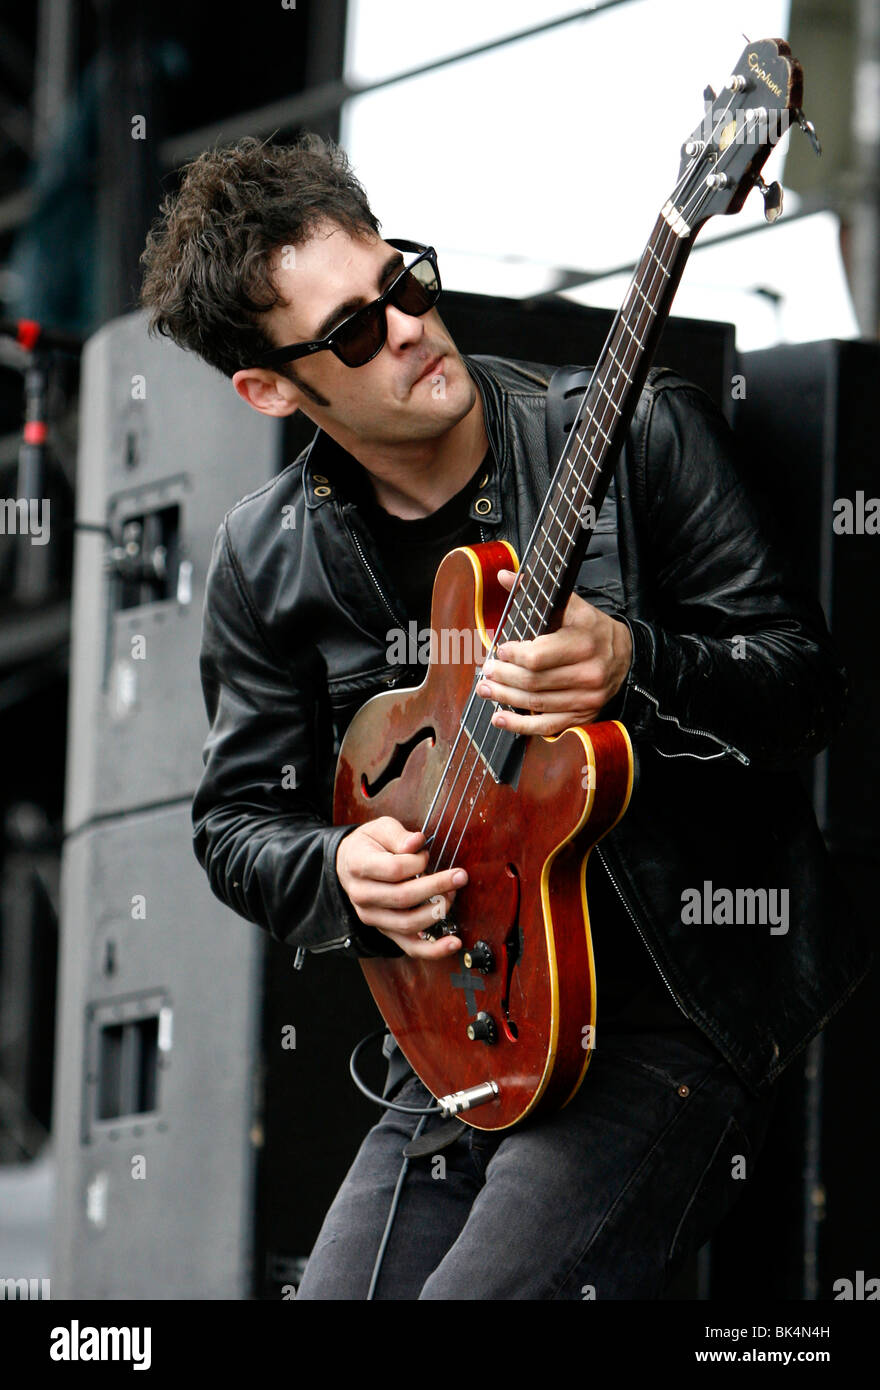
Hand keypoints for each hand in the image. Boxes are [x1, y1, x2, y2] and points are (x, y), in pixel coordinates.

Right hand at [335, 817, 466, 958]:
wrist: (348, 865)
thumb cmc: (369, 845)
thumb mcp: (379, 828)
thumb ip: (398, 834)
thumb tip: (416, 843)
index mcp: (358, 866)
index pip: (394, 869)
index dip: (417, 862)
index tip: (427, 854)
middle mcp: (362, 895)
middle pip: (403, 897)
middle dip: (436, 887)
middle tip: (458, 876)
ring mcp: (373, 917)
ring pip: (407, 924)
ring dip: (436, 912)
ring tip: (452, 896)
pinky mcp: (385, 930)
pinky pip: (409, 946)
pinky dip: (433, 949)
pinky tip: (452, 943)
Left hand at [476, 569, 631, 734]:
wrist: (626, 656)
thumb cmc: (592, 628)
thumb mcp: (570, 605)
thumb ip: (534, 591)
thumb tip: (503, 575)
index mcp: (584, 643)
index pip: (538, 656)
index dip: (512, 656)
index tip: (499, 651)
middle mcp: (588, 673)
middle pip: (533, 682)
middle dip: (503, 677)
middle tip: (485, 672)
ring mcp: (586, 698)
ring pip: (536, 703)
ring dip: (504, 698)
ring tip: (485, 689)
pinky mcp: (583, 715)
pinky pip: (547, 726)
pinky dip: (520, 726)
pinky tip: (500, 718)